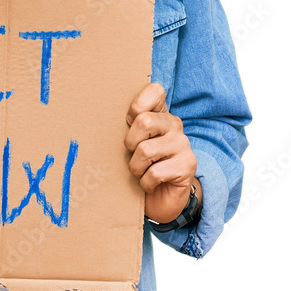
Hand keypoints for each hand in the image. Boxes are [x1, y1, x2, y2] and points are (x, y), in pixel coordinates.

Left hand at [124, 82, 199, 224]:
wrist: (161, 199)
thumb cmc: (142, 166)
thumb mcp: (132, 142)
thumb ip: (127, 124)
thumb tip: (103, 112)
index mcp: (160, 114)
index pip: (154, 91)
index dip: (136, 106)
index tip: (129, 123)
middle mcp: (175, 125)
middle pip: (144, 121)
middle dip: (130, 143)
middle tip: (134, 155)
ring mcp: (184, 144)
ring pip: (145, 150)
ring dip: (136, 167)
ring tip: (142, 171)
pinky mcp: (187, 165)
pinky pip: (155, 172)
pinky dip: (146, 182)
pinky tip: (151, 183)